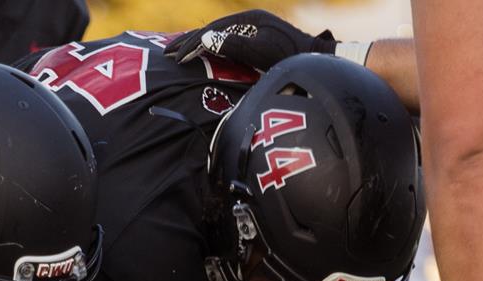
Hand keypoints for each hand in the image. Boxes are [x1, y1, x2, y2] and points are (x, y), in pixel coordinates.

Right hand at [164, 9, 332, 71]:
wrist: (315, 60)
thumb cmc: (291, 57)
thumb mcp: (261, 52)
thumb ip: (234, 45)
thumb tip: (205, 39)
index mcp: (248, 19)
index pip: (212, 30)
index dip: (191, 43)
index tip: (174, 56)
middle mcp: (249, 21)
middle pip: (212, 30)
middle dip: (189, 42)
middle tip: (167, 54)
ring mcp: (253, 30)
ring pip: (218, 36)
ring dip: (197, 45)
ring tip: (178, 53)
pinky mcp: (257, 42)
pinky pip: (226, 43)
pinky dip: (210, 50)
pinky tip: (202, 56)